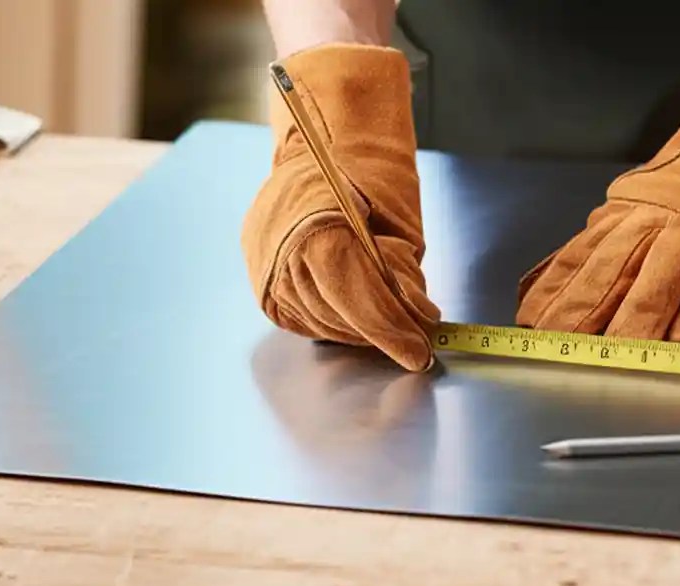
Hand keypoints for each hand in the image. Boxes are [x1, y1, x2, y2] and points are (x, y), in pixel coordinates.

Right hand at [241, 43, 439, 371]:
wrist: (321, 140)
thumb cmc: (369, 172)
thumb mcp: (400, 221)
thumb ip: (400, 273)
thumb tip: (410, 317)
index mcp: (314, 221)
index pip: (354, 292)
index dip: (390, 328)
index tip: (419, 351)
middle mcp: (278, 246)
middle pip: (335, 313)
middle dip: (381, 333)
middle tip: (415, 340)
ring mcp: (263, 263)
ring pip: (317, 320)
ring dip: (359, 331)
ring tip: (390, 323)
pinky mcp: (259, 275)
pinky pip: (300, 314)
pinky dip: (334, 322)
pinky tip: (358, 318)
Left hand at [515, 64, 679, 341]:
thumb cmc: (670, 212)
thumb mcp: (617, 223)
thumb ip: (577, 260)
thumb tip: (526, 296)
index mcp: (615, 223)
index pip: (575, 262)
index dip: (552, 296)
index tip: (530, 328)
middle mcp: (649, 231)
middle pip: (608, 277)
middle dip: (581, 315)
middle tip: (561, 349)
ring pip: (656, 289)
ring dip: (633, 324)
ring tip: (614, 357)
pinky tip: (677, 346)